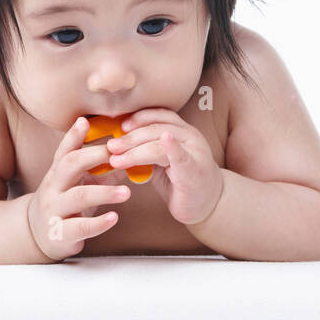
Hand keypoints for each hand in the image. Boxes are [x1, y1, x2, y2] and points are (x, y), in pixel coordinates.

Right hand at [27, 117, 131, 260]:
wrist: (39, 235)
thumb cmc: (66, 201)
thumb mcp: (79, 182)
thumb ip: (102, 168)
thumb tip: (130, 153)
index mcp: (58, 171)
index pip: (65, 149)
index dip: (73, 135)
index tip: (85, 121)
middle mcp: (53, 187)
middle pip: (69, 165)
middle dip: (93, 156)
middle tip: (118, 154)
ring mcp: (55, 209)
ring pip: (78, 196)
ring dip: (104, 193)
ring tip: (127, 192)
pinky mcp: (61, 233)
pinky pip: (80, 227)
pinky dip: (98, 223)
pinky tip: (114, 217)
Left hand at [107, 108, 224, 225]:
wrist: (207, 204)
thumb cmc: (181, 182)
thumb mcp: (161, 162)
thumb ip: (146, 150)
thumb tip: (116, 144)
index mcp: (181, 131)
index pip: (159, 115)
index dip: (138, 118)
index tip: (120, 126)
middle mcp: (190, 136)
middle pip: (156, 128)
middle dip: (130, 137)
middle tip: (111, 147)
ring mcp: (194, 152)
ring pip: (160, 144)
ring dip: (135, 150)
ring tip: (117, 159)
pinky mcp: (194, 170)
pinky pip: (181, 156)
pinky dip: (171, 147)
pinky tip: (164, 141)